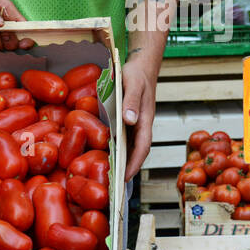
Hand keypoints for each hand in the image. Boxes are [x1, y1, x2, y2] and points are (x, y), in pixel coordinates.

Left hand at [121, 51, 158, 180]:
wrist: (142, 63)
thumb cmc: (137, 73)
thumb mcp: (132, 84)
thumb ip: (131, 102)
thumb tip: (129, 121)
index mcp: (144, 120)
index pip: (142, 148)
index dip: (134, 164)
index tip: (125, 178)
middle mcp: (141, 125)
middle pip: (137, 152)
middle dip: (128, 169)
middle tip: (114, 185)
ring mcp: (136, 123)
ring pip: (130, 146)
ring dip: (122, 161)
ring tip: (108, 175)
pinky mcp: (129, 120)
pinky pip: (124, 138)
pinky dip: (117, 148)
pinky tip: (106, 154)